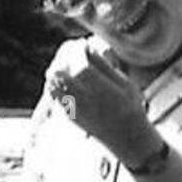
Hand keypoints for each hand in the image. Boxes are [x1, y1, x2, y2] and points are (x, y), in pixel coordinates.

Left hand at [47, 46, 159, 163]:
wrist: (125, 137)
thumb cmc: (129, 107)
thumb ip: (103, 65)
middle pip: (59, 72)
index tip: (81, 44)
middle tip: (74, 51)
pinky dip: (57, 82)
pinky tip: (69, 79)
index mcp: (99, 88)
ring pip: (52, 83)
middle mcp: (82, 99)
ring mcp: (72, 108)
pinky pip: (54, 94)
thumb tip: (86, 47)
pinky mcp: (67, 114)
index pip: (77, 63)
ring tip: (71, 64)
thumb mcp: (124, 82)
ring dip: (59, 69)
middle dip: (64, 57)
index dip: (76, 49)